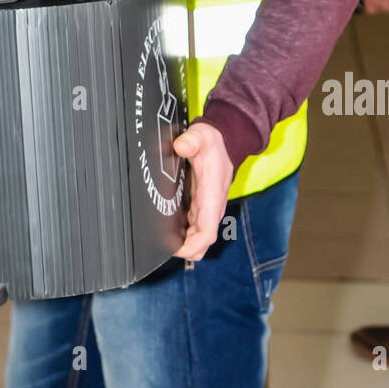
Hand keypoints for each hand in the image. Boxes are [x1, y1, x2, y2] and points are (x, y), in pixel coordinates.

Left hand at [172, 123, 233, 260]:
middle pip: (202, 242)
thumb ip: (191, 141)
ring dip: (185, 244)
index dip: (193, 247)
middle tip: (162, 247)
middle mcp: (212, 208)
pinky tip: (169, 231)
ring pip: (199, 238)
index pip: (207, 233)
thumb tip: (180, 146)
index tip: (176, 250)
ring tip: (163, 241)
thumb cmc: (214, 143)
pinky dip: (185, 235)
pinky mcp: (203, 206)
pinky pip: (196, 229)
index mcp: (212, 197)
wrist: (226, 142)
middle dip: (186, 250)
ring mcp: (208, 209)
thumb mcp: (202, 136)